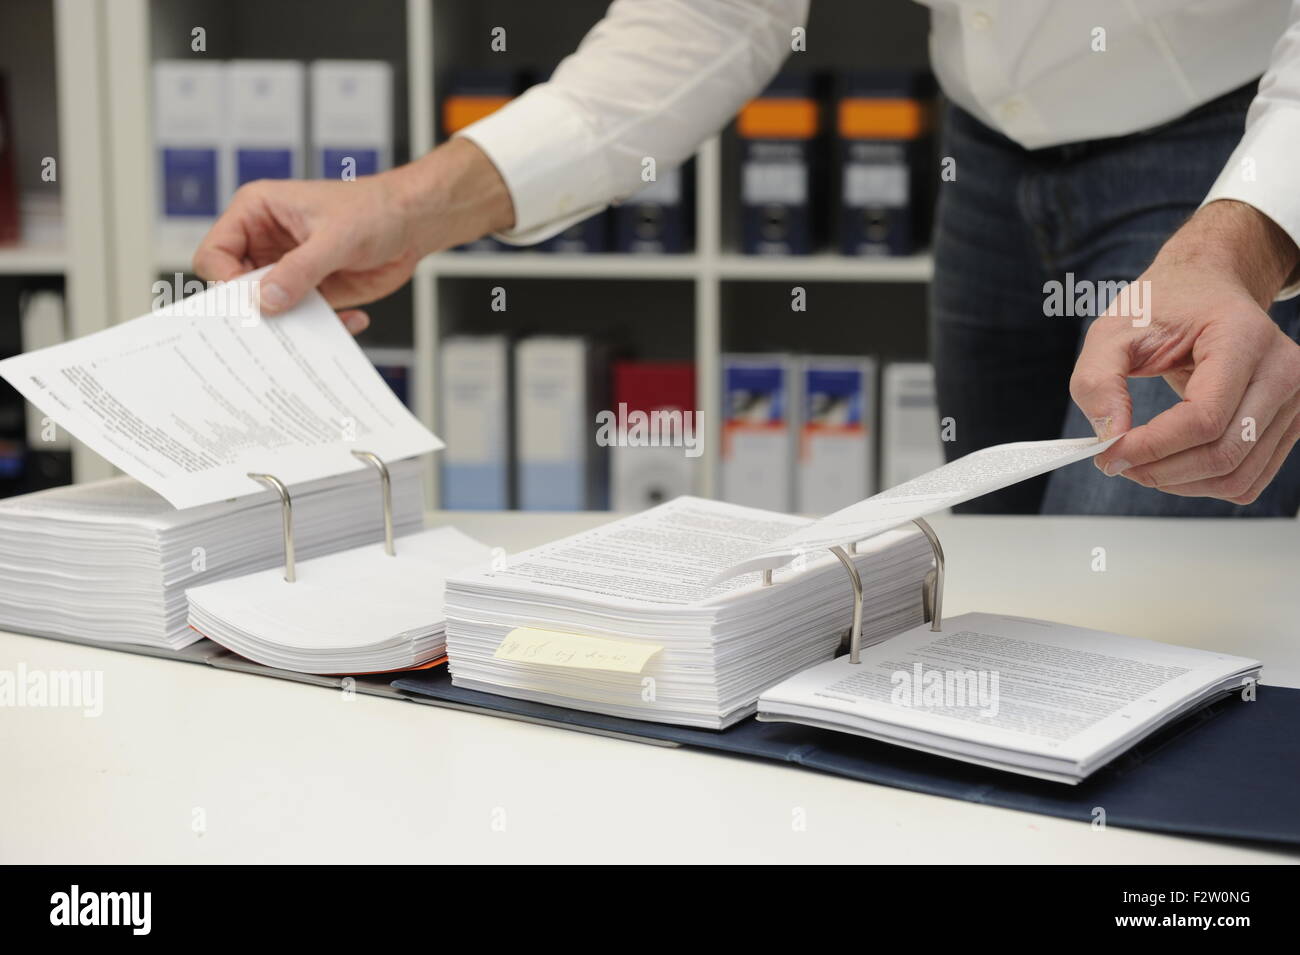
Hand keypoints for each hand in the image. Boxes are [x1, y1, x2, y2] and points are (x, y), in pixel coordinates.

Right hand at [192, 137, 514, 331]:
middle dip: (254, 311)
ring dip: (289, 326)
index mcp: (255, 213)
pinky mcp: (311, 291)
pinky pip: (301, 319)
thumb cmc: (374, 210)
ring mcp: (286, 269)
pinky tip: (352, 320)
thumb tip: (266, 301)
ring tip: (314, 334)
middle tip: (275, 330)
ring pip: (267, 309)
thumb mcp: (336, 238)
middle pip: (234, 288)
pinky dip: (322, 328)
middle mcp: (264, 242)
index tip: (249, 304)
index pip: (214, 254)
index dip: (225, 282)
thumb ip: (300, 270)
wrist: (413, 223)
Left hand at [1072, 200, 1299, 504]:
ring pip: (1237, 476)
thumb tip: (1109, 436)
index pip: (1204, 418)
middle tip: (1114, 462)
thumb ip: (1097, 380)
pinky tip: (1169, 464)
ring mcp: (1294, 400)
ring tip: (1137, 463)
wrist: (1208, 290)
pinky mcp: (1289, 424)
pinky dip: (1201, 484)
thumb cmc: (1163, 307)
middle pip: (1223, 453)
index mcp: (1244, 339)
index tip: (1107, 454)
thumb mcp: (1113, 330)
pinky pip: (1246, 479)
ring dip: (1178, 483)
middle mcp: (1282, 371)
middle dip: (1159, 470)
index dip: (1151, 447)